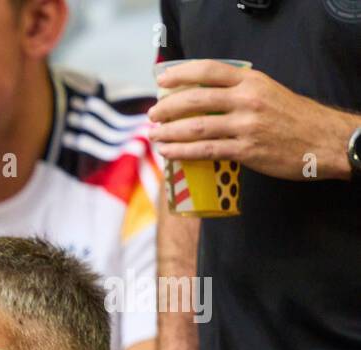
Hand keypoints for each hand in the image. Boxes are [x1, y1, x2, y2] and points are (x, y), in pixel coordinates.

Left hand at [149, 61, 355, 181]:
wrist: (322, 140)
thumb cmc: (292, 117)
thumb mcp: (268, 92)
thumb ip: (239, 91)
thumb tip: (203, 97)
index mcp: (252, 81)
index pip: (210, 70)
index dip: (181, 73)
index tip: (162, 81)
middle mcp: (247, 100)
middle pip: (195, 99)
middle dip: (167, 108)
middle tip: (153, 115)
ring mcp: (246, 125)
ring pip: (196, 127)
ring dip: (169, 132)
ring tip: (154, 136)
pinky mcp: (246, 150)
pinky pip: (205, 150)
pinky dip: (182, 152)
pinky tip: (168, 153)